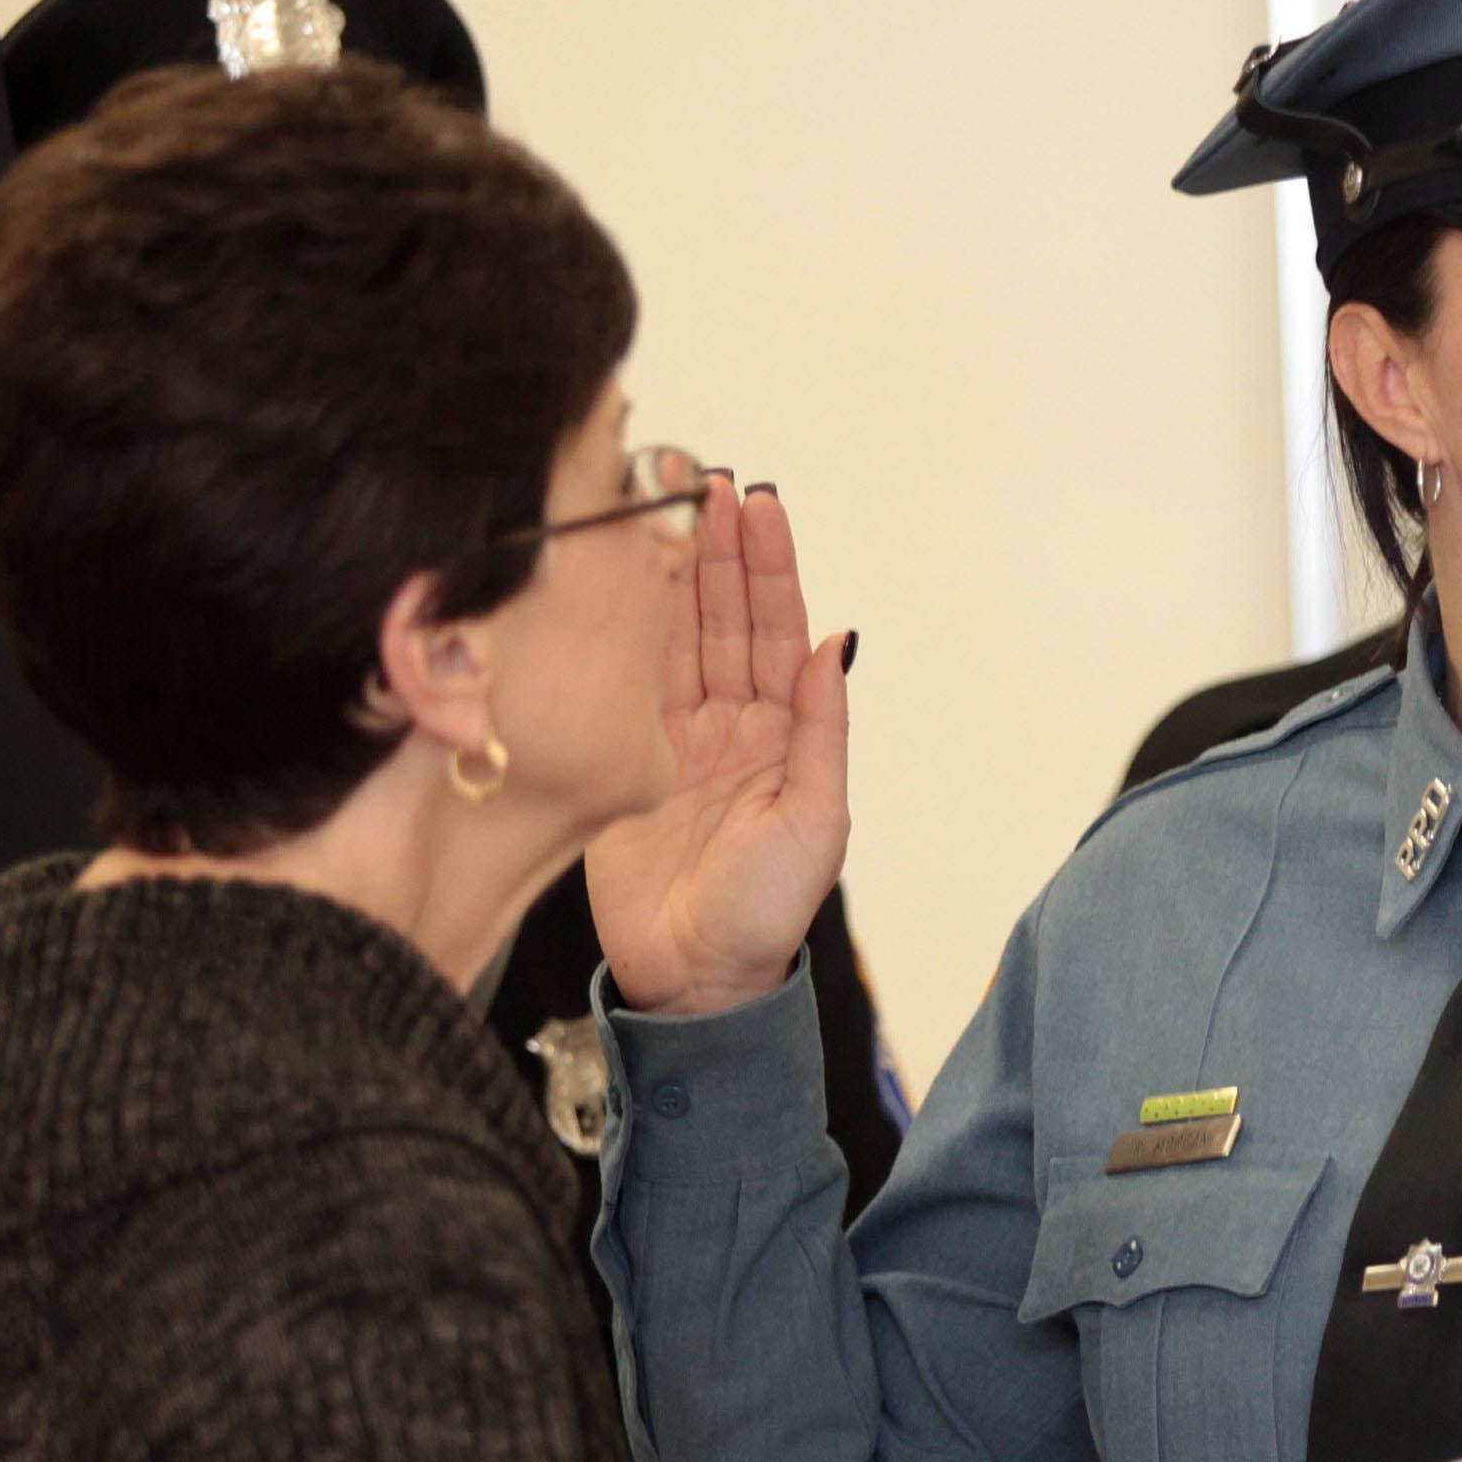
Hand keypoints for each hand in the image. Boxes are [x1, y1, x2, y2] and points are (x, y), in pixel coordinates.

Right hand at [584, 477, 851, 1017]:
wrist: (695, 977)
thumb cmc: (765, 911)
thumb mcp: (815, 816)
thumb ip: (819, 727)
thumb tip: (834, 641)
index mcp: (785, 738)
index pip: (776, 632)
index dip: (768, 568)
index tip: (759, 505)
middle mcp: (735, 730)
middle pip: (726, 622)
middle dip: (721, 553)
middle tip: (711, 484)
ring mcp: (679, 742)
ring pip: (681, 641)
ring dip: (680, 577)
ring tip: (674, 510)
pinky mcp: (628, 762)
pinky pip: (633, 681)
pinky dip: (635, 628)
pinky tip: (631, 579)